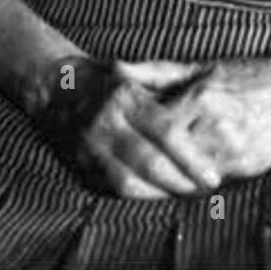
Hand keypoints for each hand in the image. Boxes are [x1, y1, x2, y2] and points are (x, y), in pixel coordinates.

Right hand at [33, 55, 221, 200]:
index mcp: (125, 95)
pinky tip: (162, 195)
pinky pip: (114, 188)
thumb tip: (212, 107)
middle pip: (150, 160)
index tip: (214, 174)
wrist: (56, 89)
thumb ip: (170, 87)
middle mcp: (106, 120)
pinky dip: (141, 196)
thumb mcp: (138, 73)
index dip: (192, 157)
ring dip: (163, 193)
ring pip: (131, 181)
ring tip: (189, 194)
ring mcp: (91, 145)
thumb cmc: (109, 80)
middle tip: (207, 189)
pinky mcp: (81, 164)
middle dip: (183, 181)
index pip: (165, 130)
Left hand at [116, 44, 270, 183]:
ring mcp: (234, 150)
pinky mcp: (249, 166)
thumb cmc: (250, 74)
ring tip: (144, 174)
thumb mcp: (202, 66)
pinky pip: (209, 182)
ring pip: (185, 176)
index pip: (156, 127)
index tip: (119, 138)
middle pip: (166, 157)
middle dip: (143, 163)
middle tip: (124, 164)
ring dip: (163, 178)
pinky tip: (177, 178)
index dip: (134, 136)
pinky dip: (189, 182)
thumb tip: (117, 68)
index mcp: (202, 97)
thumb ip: (157, 71)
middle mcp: (217, 126)